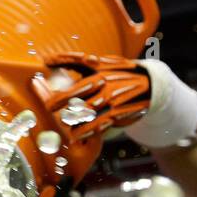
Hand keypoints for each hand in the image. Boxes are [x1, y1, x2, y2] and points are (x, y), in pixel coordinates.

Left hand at [35, 52, 152, 143]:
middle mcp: (106, 84)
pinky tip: (76, 136)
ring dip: (73, 119)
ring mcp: (113, 99)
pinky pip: (100, 123)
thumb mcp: (99, 63)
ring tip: (62, 125)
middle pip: (81, 95)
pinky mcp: (119, 113)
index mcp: (100, 71)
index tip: (47, 99)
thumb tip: (46, 59)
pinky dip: (87, 131)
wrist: (149, 84)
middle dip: (63, 103)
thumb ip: (73, 62)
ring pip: (89, 110)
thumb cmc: (116, 73)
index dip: (62, 89)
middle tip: (49, 110)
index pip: (78, 79)